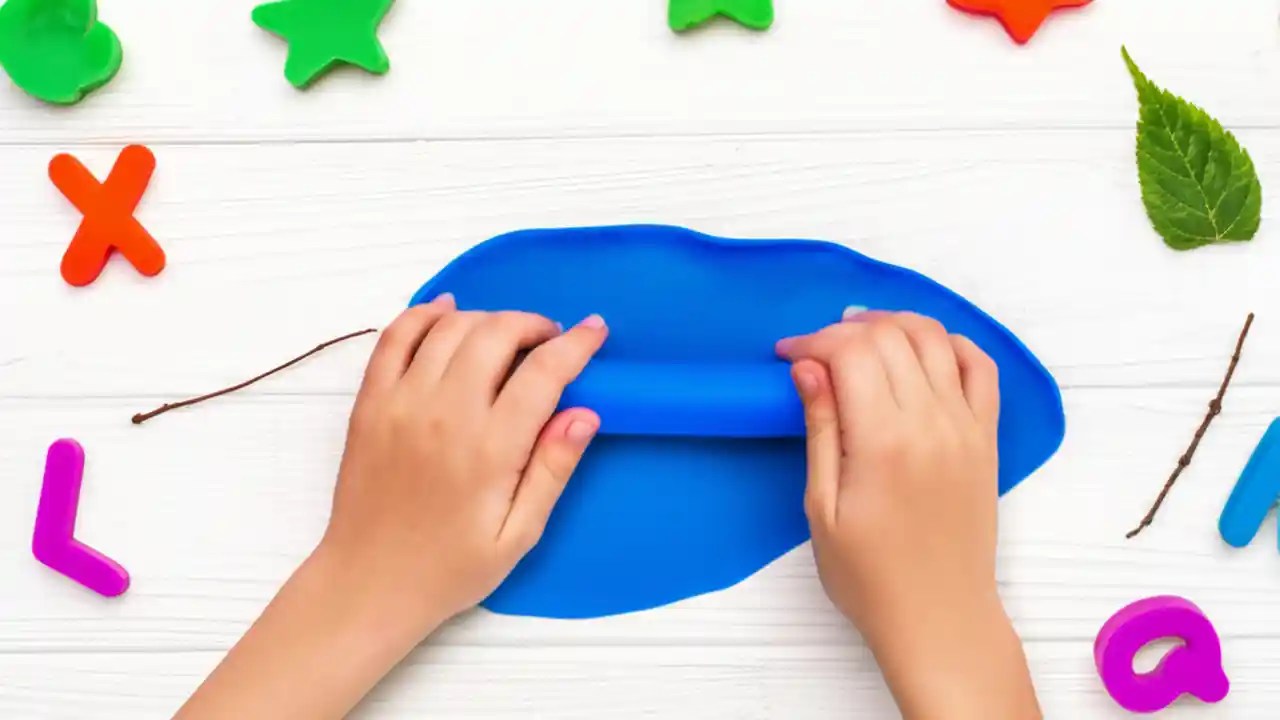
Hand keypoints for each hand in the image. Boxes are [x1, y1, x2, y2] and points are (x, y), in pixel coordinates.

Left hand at [324, 294, 608, 629]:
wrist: (369, 583)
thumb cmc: (449, 568)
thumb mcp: (519, 534)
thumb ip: (552, 470)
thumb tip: (583, 415)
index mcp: (490, 450)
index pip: (542, 372)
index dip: (575, 344)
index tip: (594, 331)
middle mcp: (444, 415)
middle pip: (496, 334)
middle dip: (533, 325)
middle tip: (550, 341)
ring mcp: (401, 404)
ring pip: (450, 327)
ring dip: (487, 319)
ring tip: (507, 337)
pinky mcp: (370, 404)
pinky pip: (395, 336)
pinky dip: (424, 313)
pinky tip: (448, 311)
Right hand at [777, 311, 1038, 719]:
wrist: (939, 617)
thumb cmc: (869, 576)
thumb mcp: (822, 508)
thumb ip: (820, 429)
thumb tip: (809, 367)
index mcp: (884, 441)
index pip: (851, 352)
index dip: (813, 341)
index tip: (787, 355)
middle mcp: (932, 423)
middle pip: (891, 337)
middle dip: (845, 329)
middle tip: (816, 349)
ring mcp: (966, 427)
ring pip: (936, 339)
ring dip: (894, 325)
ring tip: (862, 337)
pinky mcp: (986, 438)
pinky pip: (980, 368)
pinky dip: (951, 344)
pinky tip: (922, 350)